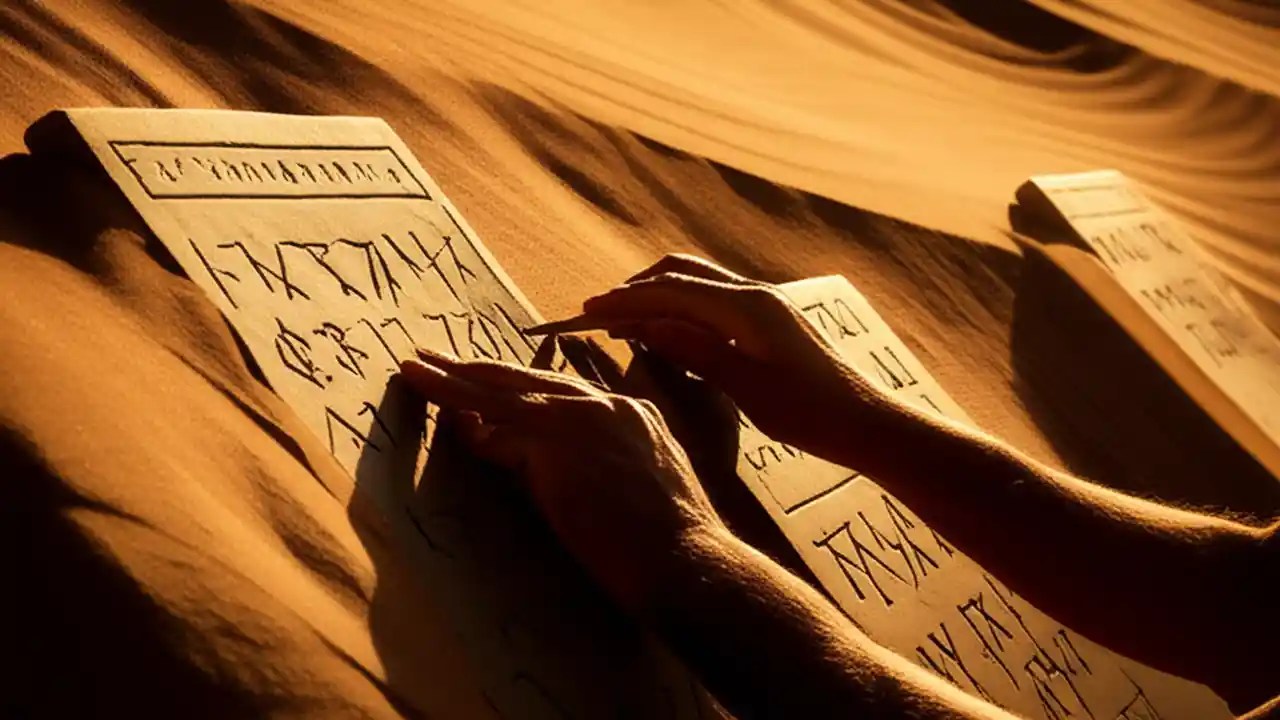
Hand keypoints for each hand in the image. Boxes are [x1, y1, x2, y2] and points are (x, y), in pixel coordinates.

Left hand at [399, 350, 726, 613]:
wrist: (687, 562)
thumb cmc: (669, 548)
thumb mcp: (635, 491)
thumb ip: (592, 470)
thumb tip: (539, 467)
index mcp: (633, 414)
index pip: (562, 393)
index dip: (518, 388)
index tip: (488, 383)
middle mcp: (609, 405)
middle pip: (528, 379)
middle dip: (478, 369)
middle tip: (435, 358)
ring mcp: (583, 417)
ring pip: (504, 389)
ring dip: (454, 378)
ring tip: (416, 367)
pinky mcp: (558, 438)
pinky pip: (493, 417)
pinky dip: (456, 402)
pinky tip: (427, 391)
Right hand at [583, 254, 896, 461]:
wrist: (865, 422)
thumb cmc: (809, 412)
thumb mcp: (746, 387)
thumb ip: (696, 351)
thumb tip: (646, 324)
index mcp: (747, 307)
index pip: (672, 291)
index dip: (627, 299)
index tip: (587, 311)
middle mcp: (754, 295)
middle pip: (681, 273)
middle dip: (637, 289)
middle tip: (600, 315)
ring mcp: (763, 306)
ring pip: (696, 284)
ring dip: (658, 297)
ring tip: (624, 322)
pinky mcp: (767, 323)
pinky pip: (712, 303)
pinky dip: (680, 309)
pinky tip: (666, 333)